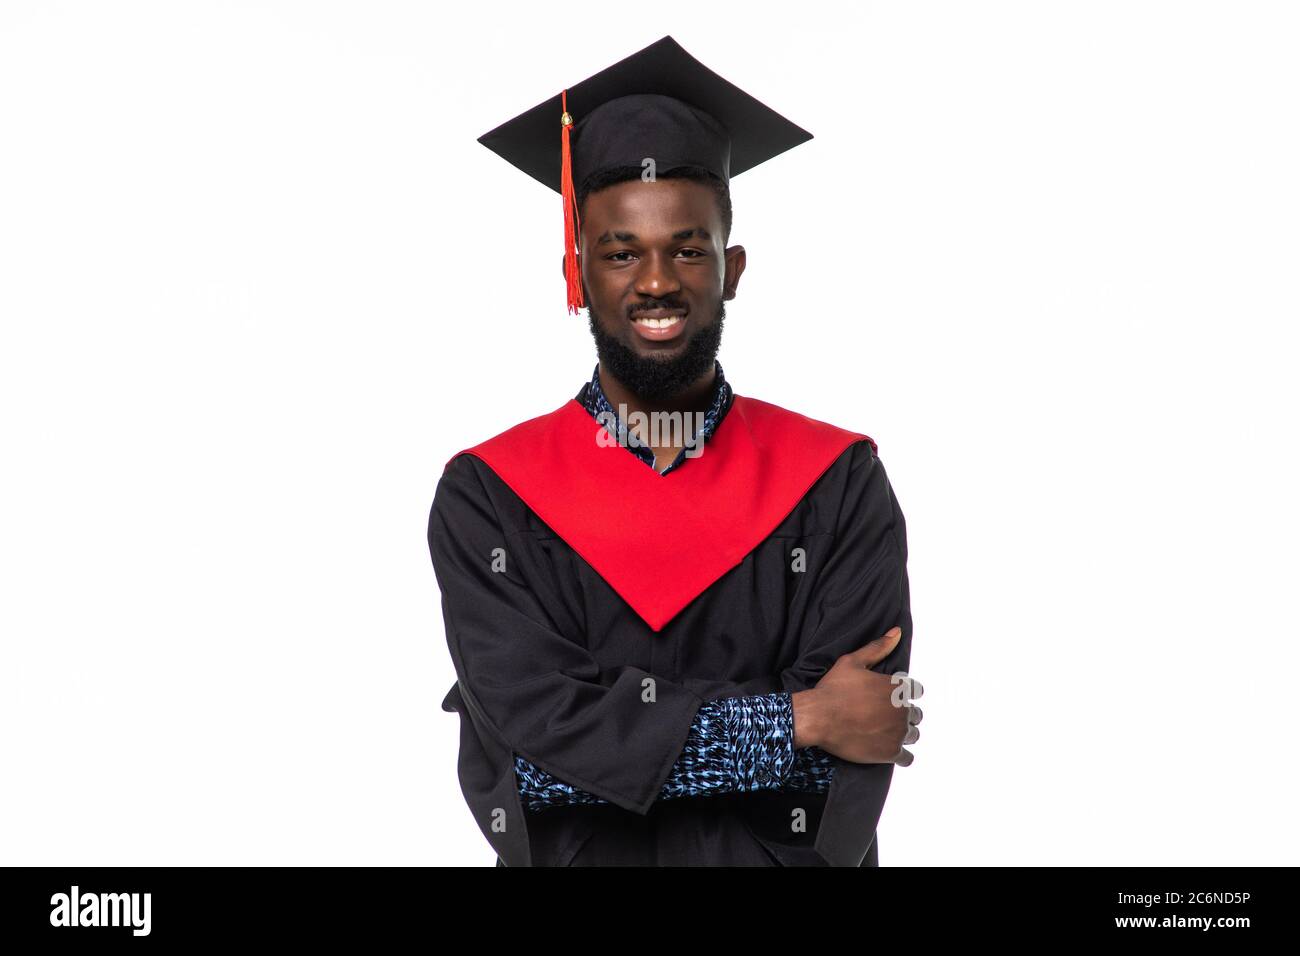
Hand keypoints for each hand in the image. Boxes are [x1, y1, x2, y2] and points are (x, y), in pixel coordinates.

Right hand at [791, 626, 923, 764]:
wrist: (818, 717)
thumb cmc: (833, 689)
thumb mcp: (853, 661)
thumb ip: (878, 647)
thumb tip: (897, 632)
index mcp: (898, 688)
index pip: (915, 691)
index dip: (900, 694)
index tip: (887, 699)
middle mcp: (903, 710)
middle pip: (915, 714)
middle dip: (901, 715)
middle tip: (881, 716)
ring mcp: (898, 733)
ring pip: (912, 734)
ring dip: (902, 733)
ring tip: (883, 732)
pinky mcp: (890, 752)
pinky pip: (907, 757)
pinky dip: (901, 755)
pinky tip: (887, 749)